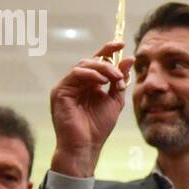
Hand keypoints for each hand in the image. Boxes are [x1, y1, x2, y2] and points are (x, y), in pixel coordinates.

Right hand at [49, 40, 133, 177]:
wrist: (86, 145)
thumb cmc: (99, 127)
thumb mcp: (115, 100)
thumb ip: (120, 80)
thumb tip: (128, 58)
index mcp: (89, 84)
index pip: (98, 62)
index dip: (108, 50)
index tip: (121, 43)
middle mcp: (77, 83)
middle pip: (91, 60)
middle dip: (109, 63)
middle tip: (120, 74)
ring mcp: (67, 86)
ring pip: (83, 64)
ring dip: (102, 68)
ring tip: (114, 79)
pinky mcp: (60, 91)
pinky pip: (75, 73)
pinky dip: (90, 74)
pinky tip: (101, 82)